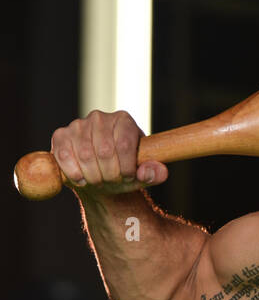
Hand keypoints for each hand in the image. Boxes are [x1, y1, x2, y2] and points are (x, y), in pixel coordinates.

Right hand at [50, 110, 167, 194]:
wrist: (100, 178)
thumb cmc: (123, 173)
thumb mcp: (142, 175)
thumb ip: (154, 173)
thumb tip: (156, 171)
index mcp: (124, 120)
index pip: (124, 145)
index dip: (126, 168)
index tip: (128, 177)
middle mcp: (100, 117)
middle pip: (104, 152)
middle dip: (110, 175)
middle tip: (112, 181)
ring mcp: (78, 125)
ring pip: (85, 156)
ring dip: (93, 177)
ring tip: (99, 180)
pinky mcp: (60, 136)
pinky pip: (64, 156)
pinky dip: (75, 173)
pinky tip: (82, 179)